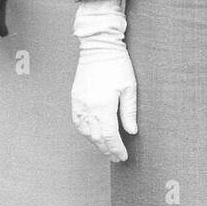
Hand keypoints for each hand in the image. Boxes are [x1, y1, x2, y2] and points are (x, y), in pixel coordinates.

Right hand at [71, 7, 137, 163]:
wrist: (98, 47)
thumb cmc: (117, 65)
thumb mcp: (129, 87)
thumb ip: (129, 112)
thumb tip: (131, 132)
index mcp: (103, 106)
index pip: (110, 136)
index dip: (117, 149)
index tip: (123, 157)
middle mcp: (88, 108)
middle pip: (97, 137)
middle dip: (107, 150)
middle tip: (117, 158)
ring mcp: (79, 104)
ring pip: (86, 133)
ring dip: (97, 143)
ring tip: (108, 149)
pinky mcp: (75, 100)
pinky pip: (79, 123)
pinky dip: (87, 133)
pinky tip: (94, 135)